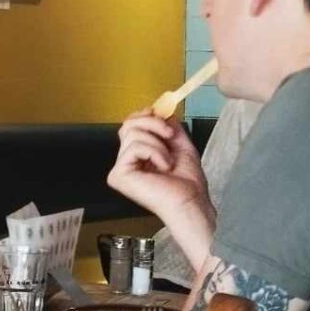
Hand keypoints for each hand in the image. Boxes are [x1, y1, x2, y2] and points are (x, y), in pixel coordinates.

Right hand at [108, 111, 211, 226]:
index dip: (145, 116)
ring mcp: (119, 169)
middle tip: (170, 134)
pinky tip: (163, 167)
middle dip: (153, 123)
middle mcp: (125, 162)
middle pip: (128, 125)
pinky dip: (154, 152)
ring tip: (169, 161)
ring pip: (132, 134)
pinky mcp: (118, 175)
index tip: (163, 117)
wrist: (190, 201)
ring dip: (158, 144)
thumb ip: (168, 125)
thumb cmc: (187, 182)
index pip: (130, 125)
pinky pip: (134, 147)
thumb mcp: (180, 144)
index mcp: (137, 156)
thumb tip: (161, 109)